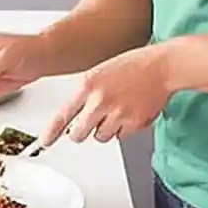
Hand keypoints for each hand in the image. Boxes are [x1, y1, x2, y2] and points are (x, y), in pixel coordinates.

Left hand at [43, 45, 170, 145]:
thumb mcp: (100, 71)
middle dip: (82, 132)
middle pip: (79, 134)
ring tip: (117, 110)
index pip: (63, 115)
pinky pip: (120, 136)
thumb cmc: (134, 65)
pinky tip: (129, 113)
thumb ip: (86, 92)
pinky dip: (123, 129)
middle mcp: (100, 101)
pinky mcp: (133, 124)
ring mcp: (117, 114)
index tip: (45, 142)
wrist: (162, 66)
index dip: (51, 132)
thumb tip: (76, 112)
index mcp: (88, 85)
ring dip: (105, 129)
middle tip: (91, 122)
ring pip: (100, 137)